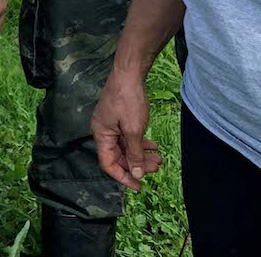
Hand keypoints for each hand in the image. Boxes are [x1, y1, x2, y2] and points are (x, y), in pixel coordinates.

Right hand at [90, 66, 161, 189]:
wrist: (130, 74)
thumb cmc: (128, 101)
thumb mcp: (134, 130)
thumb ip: (135, 153)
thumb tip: (136, 174)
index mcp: (101, 134)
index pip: (108, 164)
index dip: (123, 177)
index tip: (140, 186)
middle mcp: (103, 131)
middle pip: (119, 156)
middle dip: (137, 164)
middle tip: (155, 167)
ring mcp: (112, 124)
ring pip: (126, 147)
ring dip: (141, 155)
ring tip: (158, 159)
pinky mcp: (119, 118)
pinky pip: (129, 137)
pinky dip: (140, 144)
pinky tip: (153, 147)